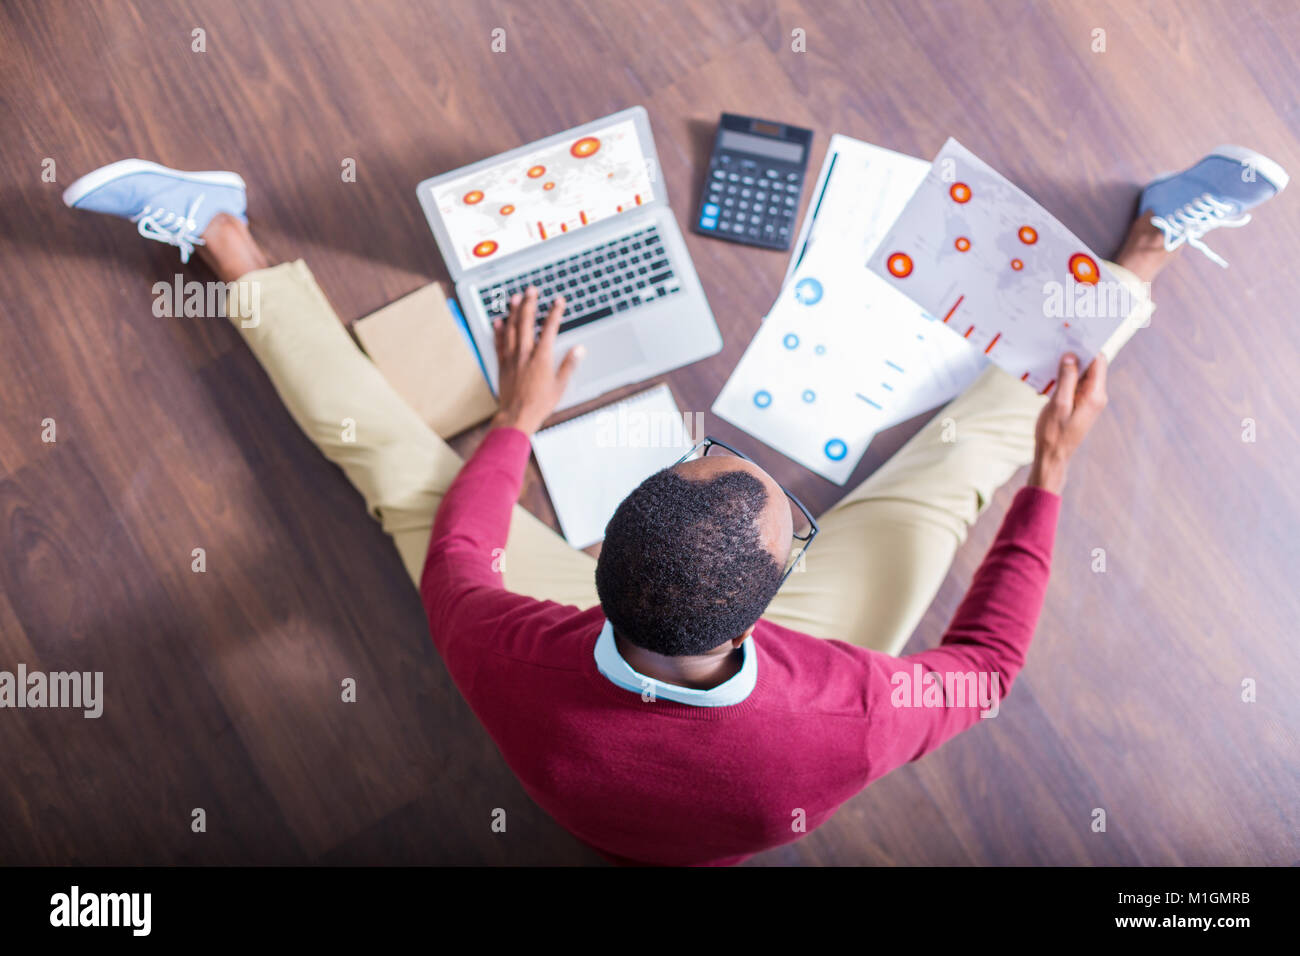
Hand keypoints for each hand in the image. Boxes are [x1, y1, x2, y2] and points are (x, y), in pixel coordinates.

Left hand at [490, 287, 584, 435]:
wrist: (516, 416)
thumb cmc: (539, 404)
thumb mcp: (560, 386)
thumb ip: (569, 365)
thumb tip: (579, 349)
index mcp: (541, 358)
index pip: (549, 329)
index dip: (555, 313)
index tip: (558, 301)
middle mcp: (525, 354)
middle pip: (526, 322)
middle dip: (530, 304)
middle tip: (532, 290)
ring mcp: (511, 358)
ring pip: (511, 329)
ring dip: (513, 312)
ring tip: (515, 298)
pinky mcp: (502, 364)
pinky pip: (499, 343)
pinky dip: (499, 330)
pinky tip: (498, 321)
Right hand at [1027, 352, 1108, 493]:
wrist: (1053, 457)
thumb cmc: (1054, 433)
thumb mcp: (1058, 404)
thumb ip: (1066, 379)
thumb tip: (1071, 357)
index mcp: (1095, 395)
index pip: (1098, 362)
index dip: (1086, 347)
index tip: (1071, 336)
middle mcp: (1097, 396)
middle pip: (1091, 366)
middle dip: (1076, 354)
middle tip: (1058, 343)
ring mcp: (1089, 400)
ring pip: (1082, 374)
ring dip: (1068, 367)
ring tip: (1051, 359)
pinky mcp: (1081, 404)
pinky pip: (1076, 384)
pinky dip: (1065, 378)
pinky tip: (1050, 377)